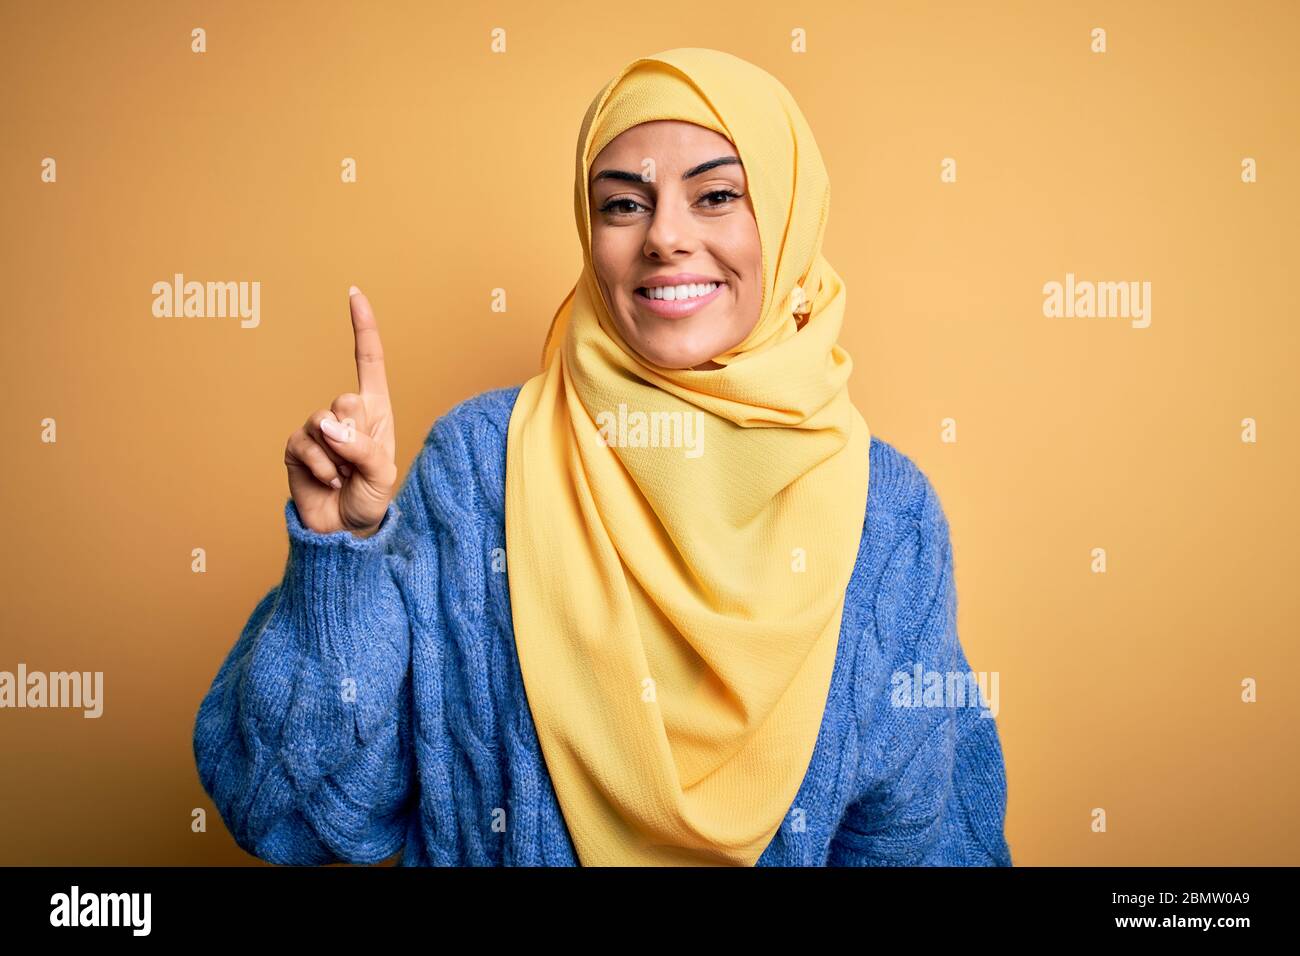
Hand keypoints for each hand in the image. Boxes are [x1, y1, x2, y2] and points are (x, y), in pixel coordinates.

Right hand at [285, 287, 396, 535]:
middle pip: (346, 400)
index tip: (354, 293)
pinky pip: (307, 446)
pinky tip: (330, 482)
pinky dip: (322, 468)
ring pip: (325, 424)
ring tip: (345, 476)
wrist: (344, 529)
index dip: (362, 328)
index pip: (368, 362)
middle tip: (359, 463)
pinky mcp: (296, 446)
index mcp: (375, 410)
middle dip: (356, 436)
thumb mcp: (382, 473)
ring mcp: (318, 428)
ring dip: (340, 457)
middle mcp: (345, 414)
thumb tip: (327, 425)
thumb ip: (363, 446)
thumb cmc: (370, 497)